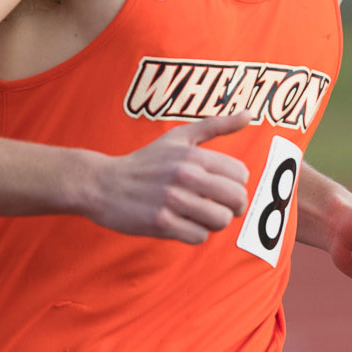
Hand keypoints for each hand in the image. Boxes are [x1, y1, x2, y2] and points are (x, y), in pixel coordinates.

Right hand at [89, 114, 250, 243]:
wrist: (102, 184)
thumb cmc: (145, 162)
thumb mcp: (178, 137)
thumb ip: (215, 125)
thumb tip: (249, 114)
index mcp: (192, 154)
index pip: (240, 174)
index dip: (237, 185)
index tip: (223, 189)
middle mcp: (184, 175)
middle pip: (236, 199)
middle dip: (233, 207)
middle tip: (219, 207)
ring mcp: (173, 200)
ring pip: (220, 220)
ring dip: (214, 222)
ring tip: (199, 216)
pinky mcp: (161, 223)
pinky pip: (199, 236)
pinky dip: (195, 234)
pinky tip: (183, 224)